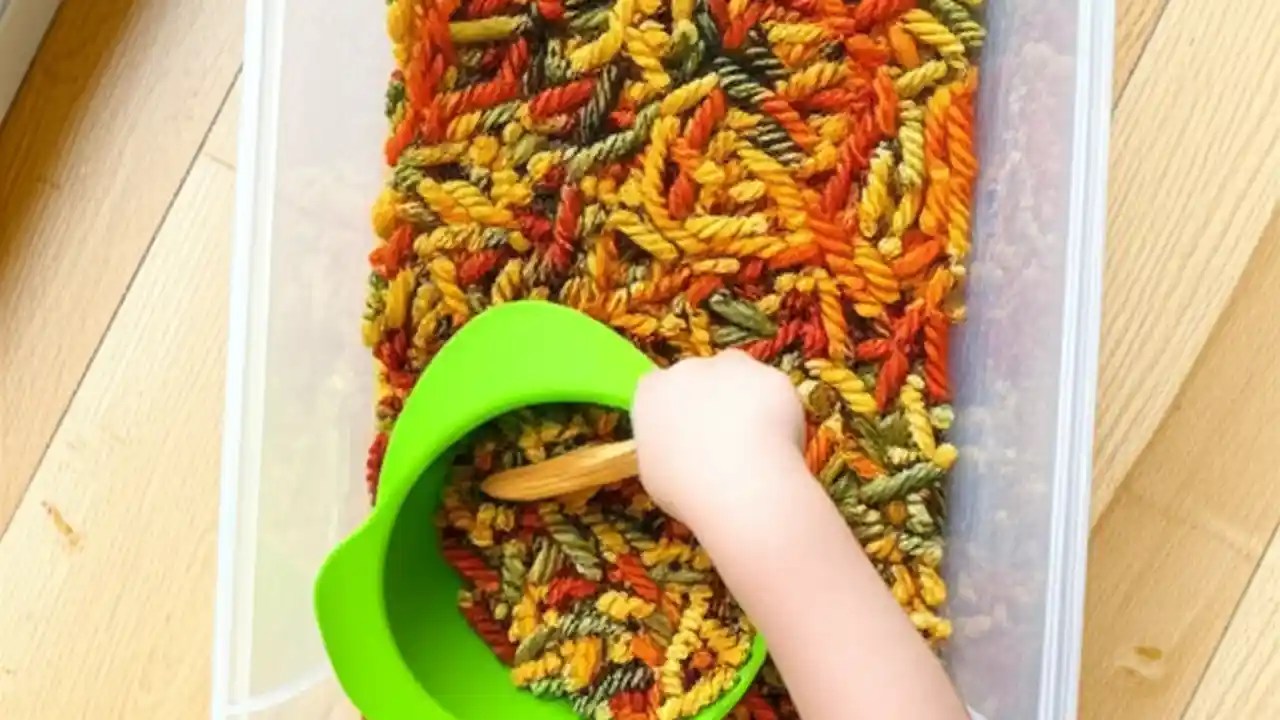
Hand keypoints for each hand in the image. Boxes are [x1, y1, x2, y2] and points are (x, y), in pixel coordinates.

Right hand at [631, 349, 805, 524]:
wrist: (740, 488)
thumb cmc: (687, 489)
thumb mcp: (655, 472)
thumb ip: (661, 445)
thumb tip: (676, 445)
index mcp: (652, 391)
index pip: (659, 387)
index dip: (677, 408)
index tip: (688, 430)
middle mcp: (687, 369)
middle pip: (700, 375)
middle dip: (712, 398)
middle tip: (725, 438)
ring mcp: (732, 368)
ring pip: (739, 374)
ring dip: (744, 396)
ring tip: (755, 441)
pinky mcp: (770, 376)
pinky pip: (772, 390)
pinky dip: (777, 410)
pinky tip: (777, 441)